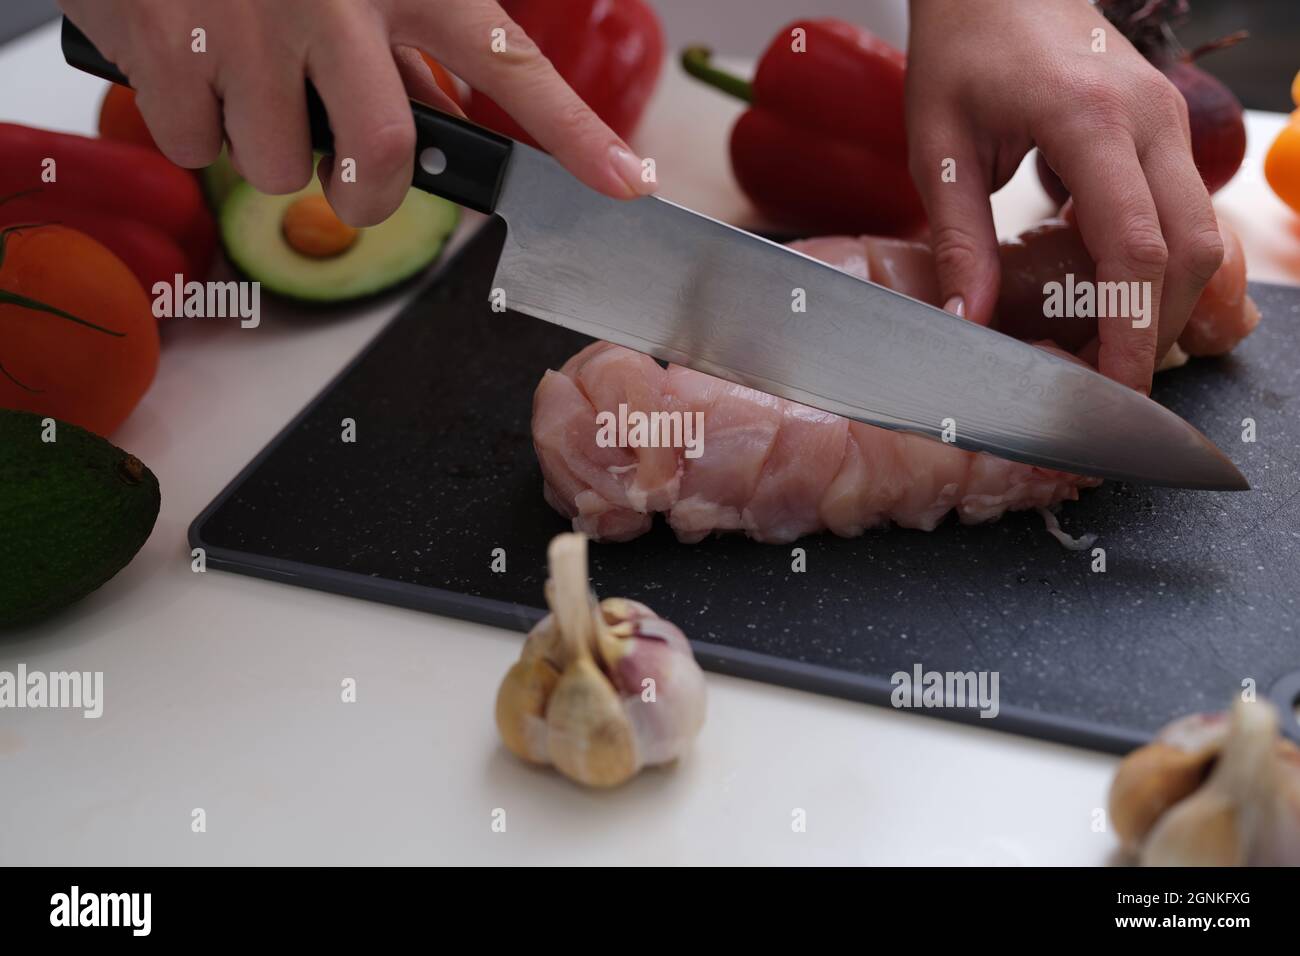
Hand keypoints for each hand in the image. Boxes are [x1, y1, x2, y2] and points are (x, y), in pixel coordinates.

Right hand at [60, 0, 654, 225]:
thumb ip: (408, 47)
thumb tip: (445, 128)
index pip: (510, 62)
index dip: (574, 132)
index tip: (627, 182)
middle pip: (383, 158)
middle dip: (365, 195)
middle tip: (347, 175)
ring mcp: (249, 19)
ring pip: (275, 166)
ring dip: (261, 147)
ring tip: (243, 74)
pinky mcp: (166, 37)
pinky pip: (191, 145)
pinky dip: (190, 123)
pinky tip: (190, 61)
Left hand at [905, 0, 1223, 392]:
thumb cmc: (961, 51)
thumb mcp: (939, 148)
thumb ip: (957, 240)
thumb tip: (967, 323)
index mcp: (1090, 121)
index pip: (1138, 249)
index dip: (1131, 330)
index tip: (1113, 390)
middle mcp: (1149, 120)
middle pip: (1190, 252)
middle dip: (1154, 329)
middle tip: (1103, 385)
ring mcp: (1168, 121)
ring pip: (1202, 235)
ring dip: (1162, 301)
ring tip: (1103, 347)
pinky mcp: (1166, 129)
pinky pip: (1185, 211)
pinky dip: (1159, 265)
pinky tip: (1108, 294)